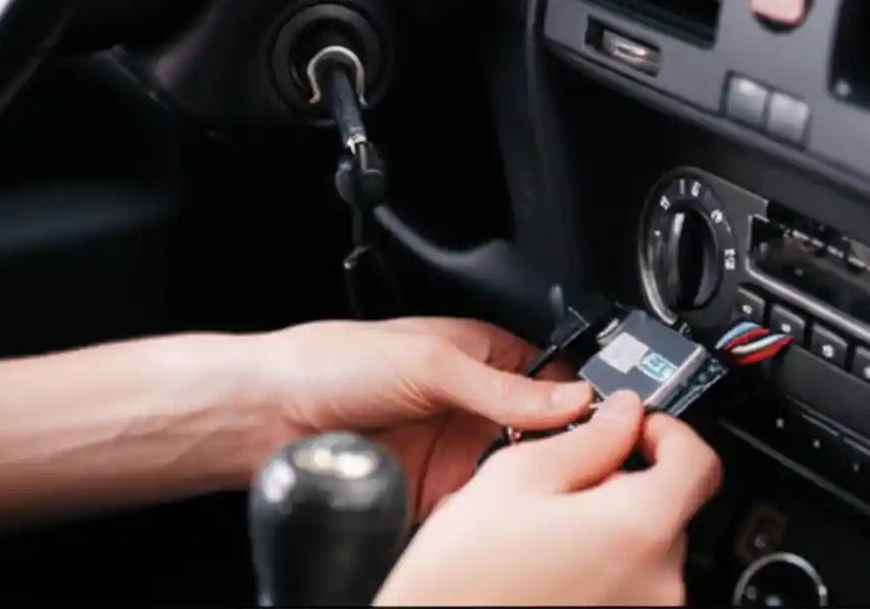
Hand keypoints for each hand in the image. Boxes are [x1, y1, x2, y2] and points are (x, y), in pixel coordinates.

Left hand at [256, 317, 592, 521]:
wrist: (266, 415)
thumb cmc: (333, 363)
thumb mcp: (432, 364)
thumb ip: (505, 388)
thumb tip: (571, 399)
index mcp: (482, 355)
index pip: (552, 378)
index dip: (579, 400)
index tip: (604, 422)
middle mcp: (474, 404)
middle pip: (540, 431)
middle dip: (560, 448)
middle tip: (580, 461)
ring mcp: (455, 451)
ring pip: (515, 474)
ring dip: (528, 483)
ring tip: (541, 487)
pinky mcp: (434, 493)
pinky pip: (478, 509)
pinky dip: (492, 514)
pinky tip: (499, 511)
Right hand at [373, 390, 722, 606]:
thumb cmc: (461, 580)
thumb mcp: (516, 477)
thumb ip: (587, 438)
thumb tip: (623, 414)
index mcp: (640, 526)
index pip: (699, 460)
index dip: (667, 431)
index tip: (636, 427)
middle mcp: (659, 580)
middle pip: (667, 505)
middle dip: (624, 482)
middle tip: (563, 481)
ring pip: (644, 547)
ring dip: (608, 527)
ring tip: (542, 532)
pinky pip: (629, 586)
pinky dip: (601, 567)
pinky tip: (548, 566)